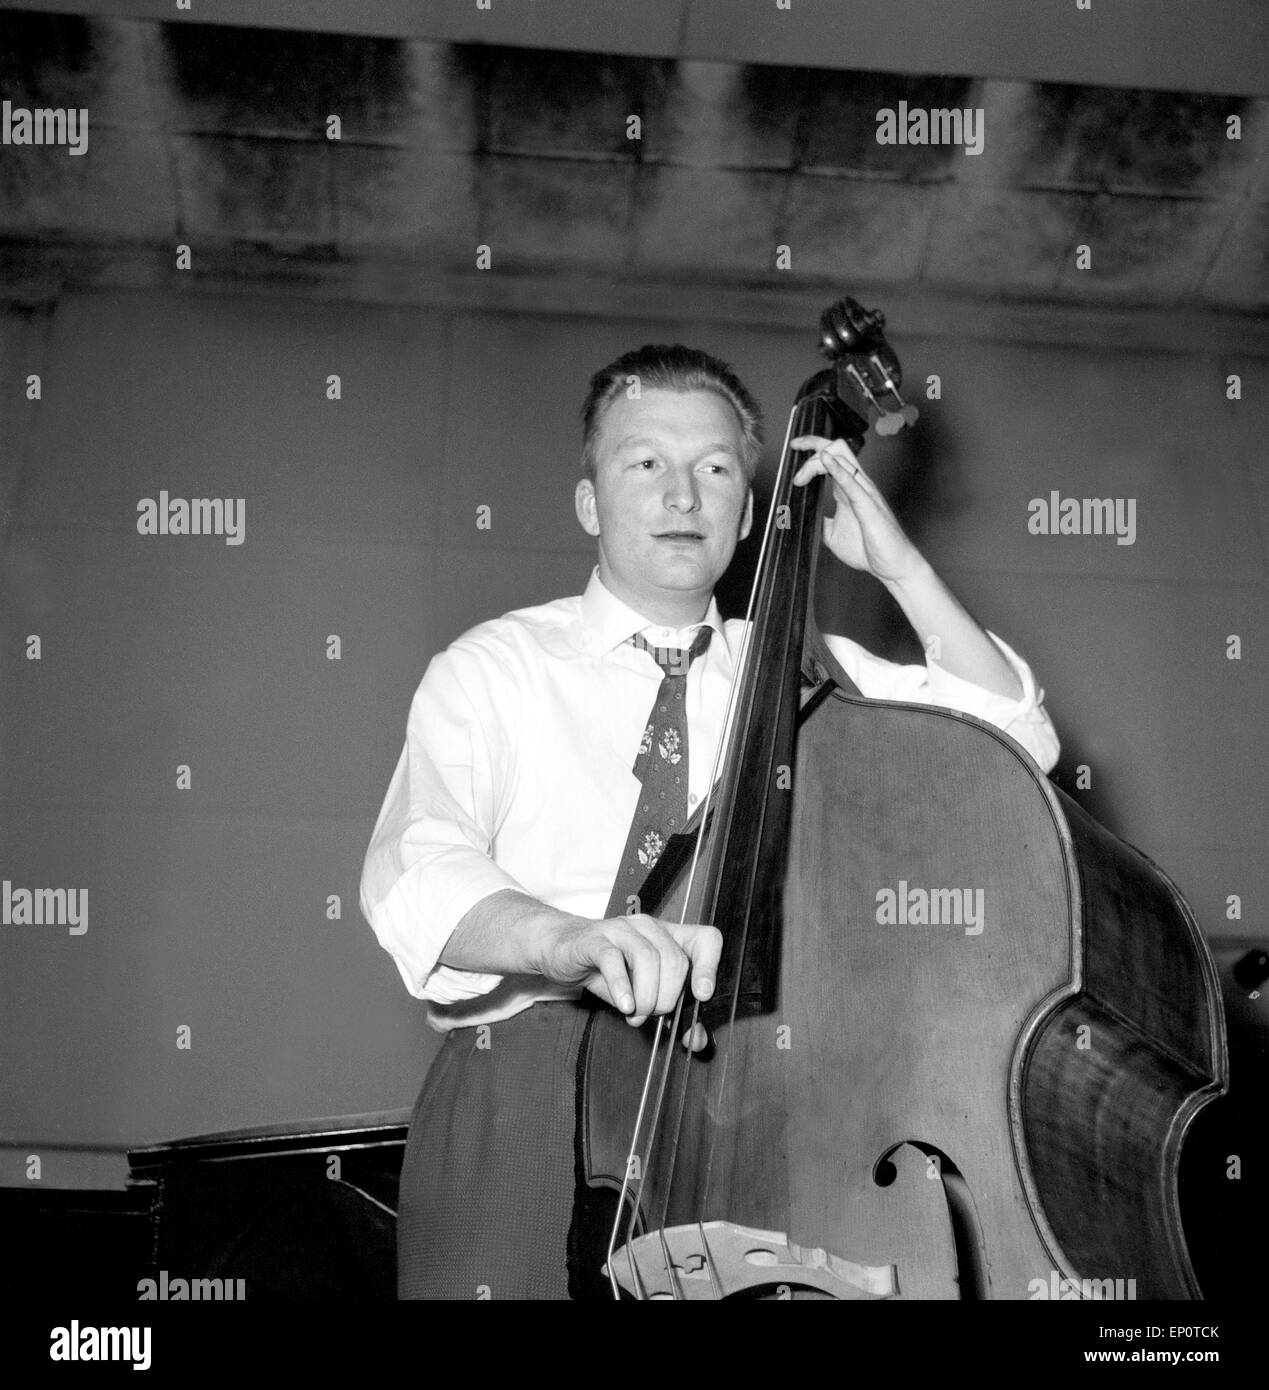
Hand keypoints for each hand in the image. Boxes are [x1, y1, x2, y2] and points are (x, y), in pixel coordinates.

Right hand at [535, 913, 721, 1030]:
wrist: (560, 949)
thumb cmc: (605, 969)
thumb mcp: (641, 990)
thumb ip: (670, 1011)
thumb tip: (697, 1039)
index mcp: (668, 936)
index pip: (706, 939)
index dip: (710, 967)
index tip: (702, 995)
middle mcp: (648, 928)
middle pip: (676, 961)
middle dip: (667, 999)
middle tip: (650, 1013)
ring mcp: (621, 930)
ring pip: (649, 959)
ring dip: (646, 997)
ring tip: (634, 1012)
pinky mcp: (594, 940)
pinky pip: (613, 960)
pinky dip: (622, 987)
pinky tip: (624, 1004)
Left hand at [790, 434, 924, 583]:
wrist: (891, 566)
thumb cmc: (868, 548)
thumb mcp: (832, 534)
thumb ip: (820, 521)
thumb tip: (801, 516)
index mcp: (847, 489)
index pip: (831, 457)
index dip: (812, 448)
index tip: (794, 448)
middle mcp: (856, 485)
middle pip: (837, 448)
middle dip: (814, 442)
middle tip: (794, 447)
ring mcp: (863, 492)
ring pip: (843, 458)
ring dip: (816, 462)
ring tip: (800, 478)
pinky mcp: (868, 504)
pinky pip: (851, 481)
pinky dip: (836, 469)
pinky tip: (825, 462)